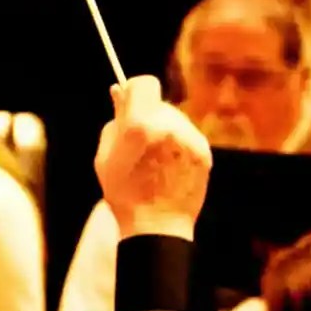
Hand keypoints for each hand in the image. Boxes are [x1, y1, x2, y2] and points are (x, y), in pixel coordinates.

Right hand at [95, 75, 211, 240]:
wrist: (157, 227)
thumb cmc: (124, 194)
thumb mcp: (106, 157)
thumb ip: (114, 123)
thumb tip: (119, 93)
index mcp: (140, 126)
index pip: (145, 83)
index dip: (134, 90)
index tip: (128, 102)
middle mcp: (169, 126)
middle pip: (159, 104)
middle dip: (148, 115)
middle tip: (138, 141)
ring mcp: (191, 139)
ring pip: (175, 119)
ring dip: (163, 130)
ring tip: (154, 160)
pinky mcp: (205, 152)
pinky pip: (187, 136)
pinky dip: (177, 145)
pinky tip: (168, 167)